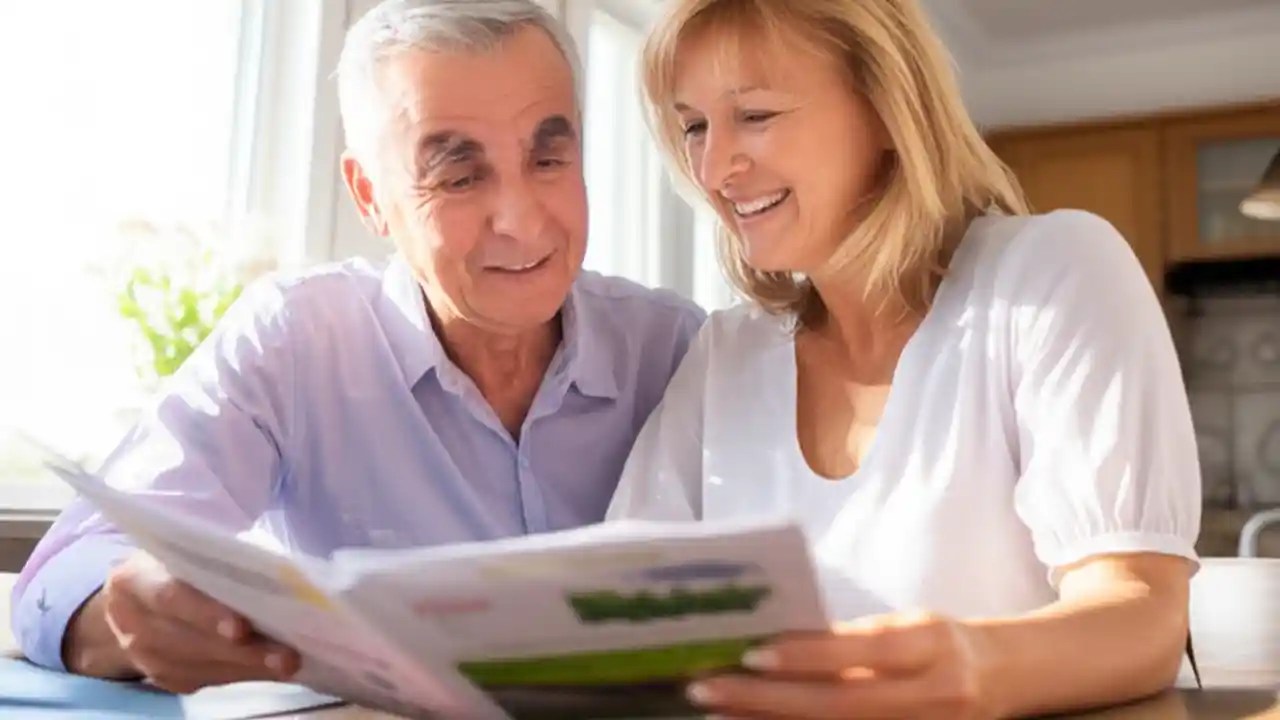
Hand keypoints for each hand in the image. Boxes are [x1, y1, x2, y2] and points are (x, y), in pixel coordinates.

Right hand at [65, 551, 300, 692]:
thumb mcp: (190, 546)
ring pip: (196, 666)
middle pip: (186, 640)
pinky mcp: (162, 676)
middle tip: (284, 654)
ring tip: (287, 662)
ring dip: (247, 667)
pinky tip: (271, 669)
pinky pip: (203, 679)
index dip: (205, 613)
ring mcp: (142, 654)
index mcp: (133, 578)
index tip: (243, 628)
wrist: (140, 598)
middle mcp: (129, 621)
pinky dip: (241, 675)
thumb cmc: (181, 560)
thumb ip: (218, 554)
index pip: (168, 597)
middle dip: (239, 650)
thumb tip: (274, 567)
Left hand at [686, 611, 999, 718]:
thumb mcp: (905, 626)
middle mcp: (935, 694)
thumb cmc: (939, 643)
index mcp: (931, 644)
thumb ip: (849, 637)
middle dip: (769, 700)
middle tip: (710, 689)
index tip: (750, 654)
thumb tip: (772, 639)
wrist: (1003, 678)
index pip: (864, 650)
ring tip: (722, 714)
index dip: (808, 654)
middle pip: (843, 704)